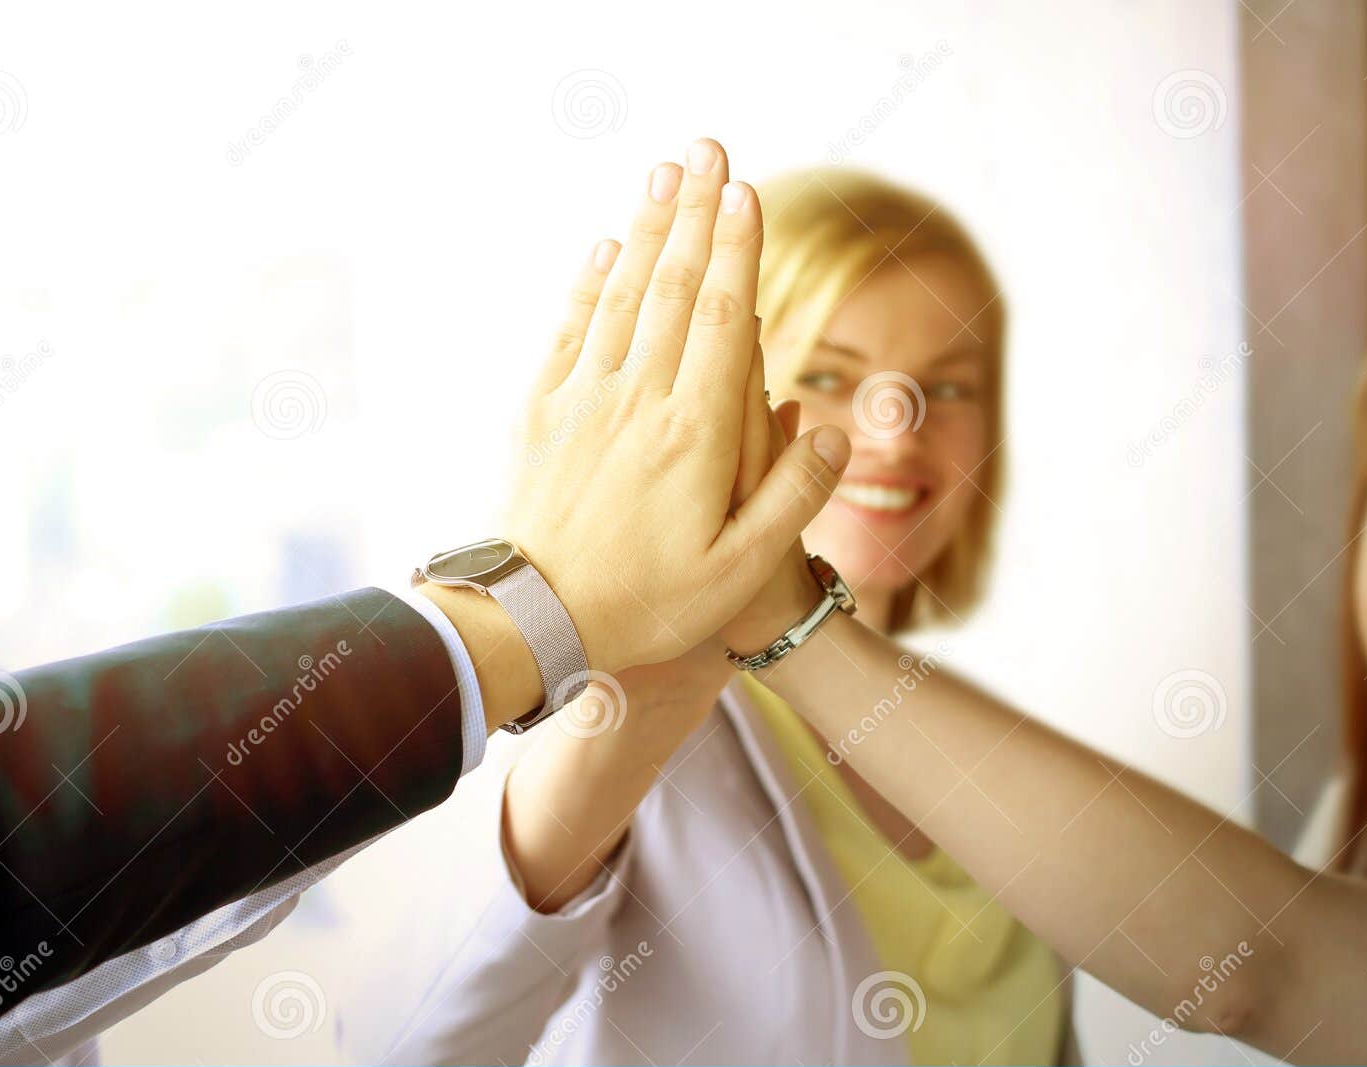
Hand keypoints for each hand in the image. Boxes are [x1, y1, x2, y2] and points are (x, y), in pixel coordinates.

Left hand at [501, 138, 848, 674]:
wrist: (532, 617)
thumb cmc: (645, 602)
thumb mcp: (738, 571)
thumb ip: (794, 498)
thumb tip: (834, 431)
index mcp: (693, 433)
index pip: (721, 318)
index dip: (736, 250)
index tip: (747, 191)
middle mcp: (637, 399)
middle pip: (672, 286)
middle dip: (695, 213)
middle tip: (709, 149)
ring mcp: (582, 398)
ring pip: (621, 294)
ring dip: (646, 229)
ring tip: (666, 174)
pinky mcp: (541, 411)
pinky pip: (570, 328)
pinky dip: (590, 281)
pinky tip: (605, 247)